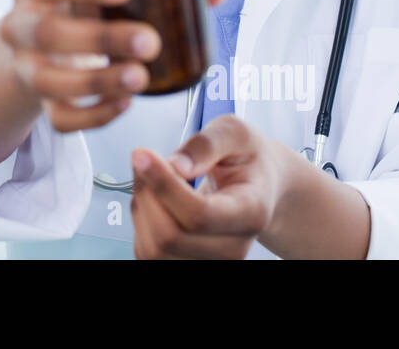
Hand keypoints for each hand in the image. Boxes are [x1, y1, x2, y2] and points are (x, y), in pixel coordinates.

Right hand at [0, 0, 223, 133]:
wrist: (36, 42)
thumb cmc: (81, 5)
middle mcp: (19, 25)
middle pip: (47, 33)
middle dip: (100, 39)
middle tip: (150, 41)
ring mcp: (26, 67)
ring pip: (49, 81)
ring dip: (98, 82)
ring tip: (141, 78)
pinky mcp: (39, 103)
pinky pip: (59, 119)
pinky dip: (93, 116)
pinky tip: (125, 104)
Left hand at [130, 114, 302, 259]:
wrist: (257, 185)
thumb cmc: (246, 158)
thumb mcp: (235, 134)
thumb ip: (206, 145)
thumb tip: (175, 166)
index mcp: (251, 212)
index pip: (199, 215)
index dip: (163, 185)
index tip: (141, 153)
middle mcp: (233, 248)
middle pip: (169, 237)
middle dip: (147, 193)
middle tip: (147, 159)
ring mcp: (210, 261)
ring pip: (153, 249)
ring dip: (141, 206)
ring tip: (154, 176)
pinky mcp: (185, 264)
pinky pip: (146, 250)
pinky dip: (141, 219)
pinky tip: (155, 196)